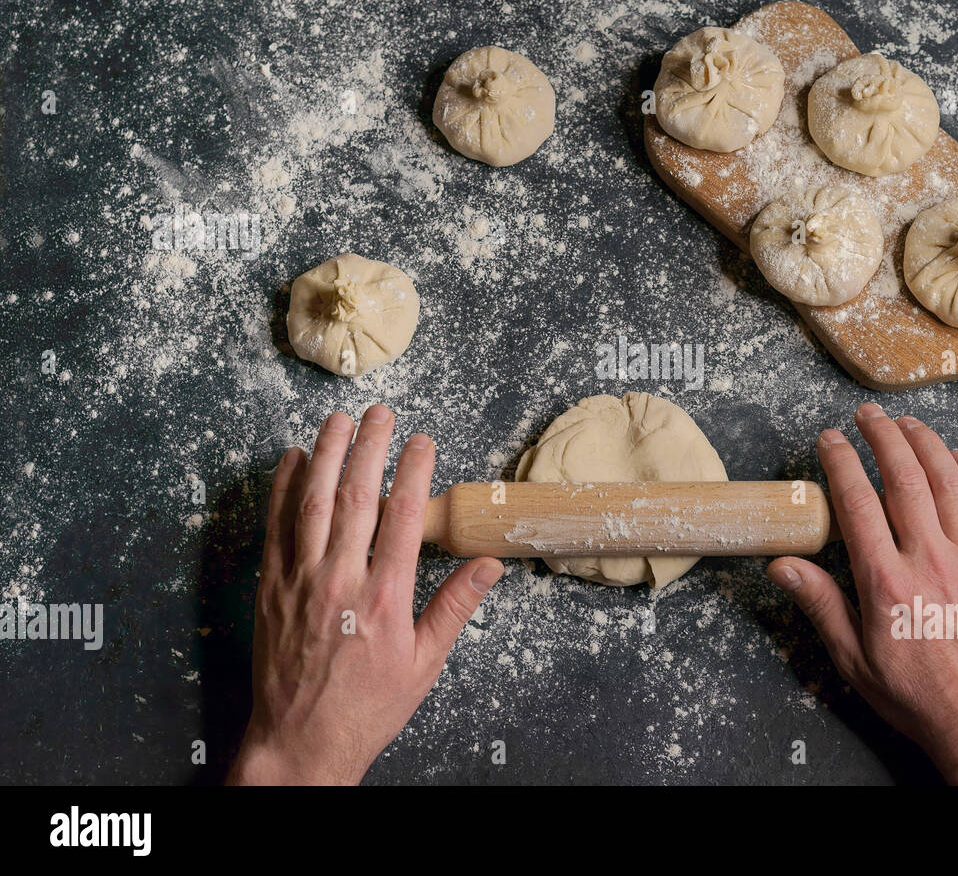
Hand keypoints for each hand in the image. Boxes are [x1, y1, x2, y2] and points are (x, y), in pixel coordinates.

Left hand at [228, 405, 503, 784]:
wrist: (302, 741)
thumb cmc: (367, 706)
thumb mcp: (425, 662)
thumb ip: (455, 607)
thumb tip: (490, 565)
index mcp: (384, 597)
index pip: (402, 516)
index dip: (413, 470)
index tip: (421, 441)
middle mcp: (340, 580)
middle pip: (356, 497)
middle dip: (370, 448)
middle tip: (380, 413)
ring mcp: (300, 580)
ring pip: (312, 502)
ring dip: (327, 454)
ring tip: (339, 420)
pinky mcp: (270, 588)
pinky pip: (275, 526)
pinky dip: (282, 489)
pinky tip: (293, 460)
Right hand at [768, 403, 957, 784]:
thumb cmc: (916, 696)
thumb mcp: (853, 659)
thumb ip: (819, 604)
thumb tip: (781, 566)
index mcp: (886, 583)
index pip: (857, 502)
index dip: (841, 462)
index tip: (829, 439)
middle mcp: (930, 561)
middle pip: (905, 477)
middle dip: (883, 436)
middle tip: (867, 414)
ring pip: (949, 482)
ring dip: (927, 443)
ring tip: (908, 422)